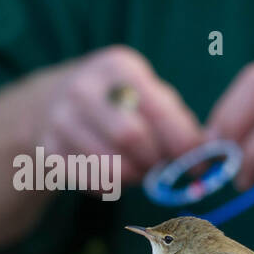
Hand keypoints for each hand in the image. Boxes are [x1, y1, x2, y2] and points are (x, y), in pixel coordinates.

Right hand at [36, 45, 202, 186]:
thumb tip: (203, 155)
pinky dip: (112, 186)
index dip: (183, 143)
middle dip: (154, 161)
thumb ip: (176, 119)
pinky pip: (92, 182)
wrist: (51, 101)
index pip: (158, 111)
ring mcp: (61, 120)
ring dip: (135, 177)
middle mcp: (83, 88)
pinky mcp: (50, 151)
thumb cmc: (117, 99)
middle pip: (131, 138)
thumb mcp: (146, 91)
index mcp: (117, 67)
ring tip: (139, 169)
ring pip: (110, 168)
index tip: (197, 164)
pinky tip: (113, 172)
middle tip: (161, 166)